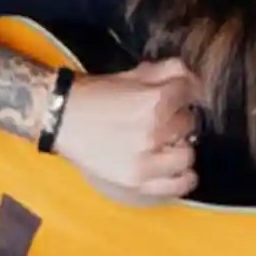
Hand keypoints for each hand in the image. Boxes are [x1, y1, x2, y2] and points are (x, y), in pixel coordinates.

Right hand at [55, 58, 202, 203]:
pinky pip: (178, 185)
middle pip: (189, 124)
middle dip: (178, 118)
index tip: (178, 96)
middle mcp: (154, 132)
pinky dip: (181, 178)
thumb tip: (194, 77)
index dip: (185, 92)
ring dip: (179, 147)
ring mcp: (147, 161)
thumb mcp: (131, 74)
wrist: (61, 118)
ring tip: (166, 144)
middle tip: (163, 120)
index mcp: (154, 101)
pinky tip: (173, 169)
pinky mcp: (138, 181)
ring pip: (188, 155)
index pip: (190, 93)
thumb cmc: (96, 95)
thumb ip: (167, 70)